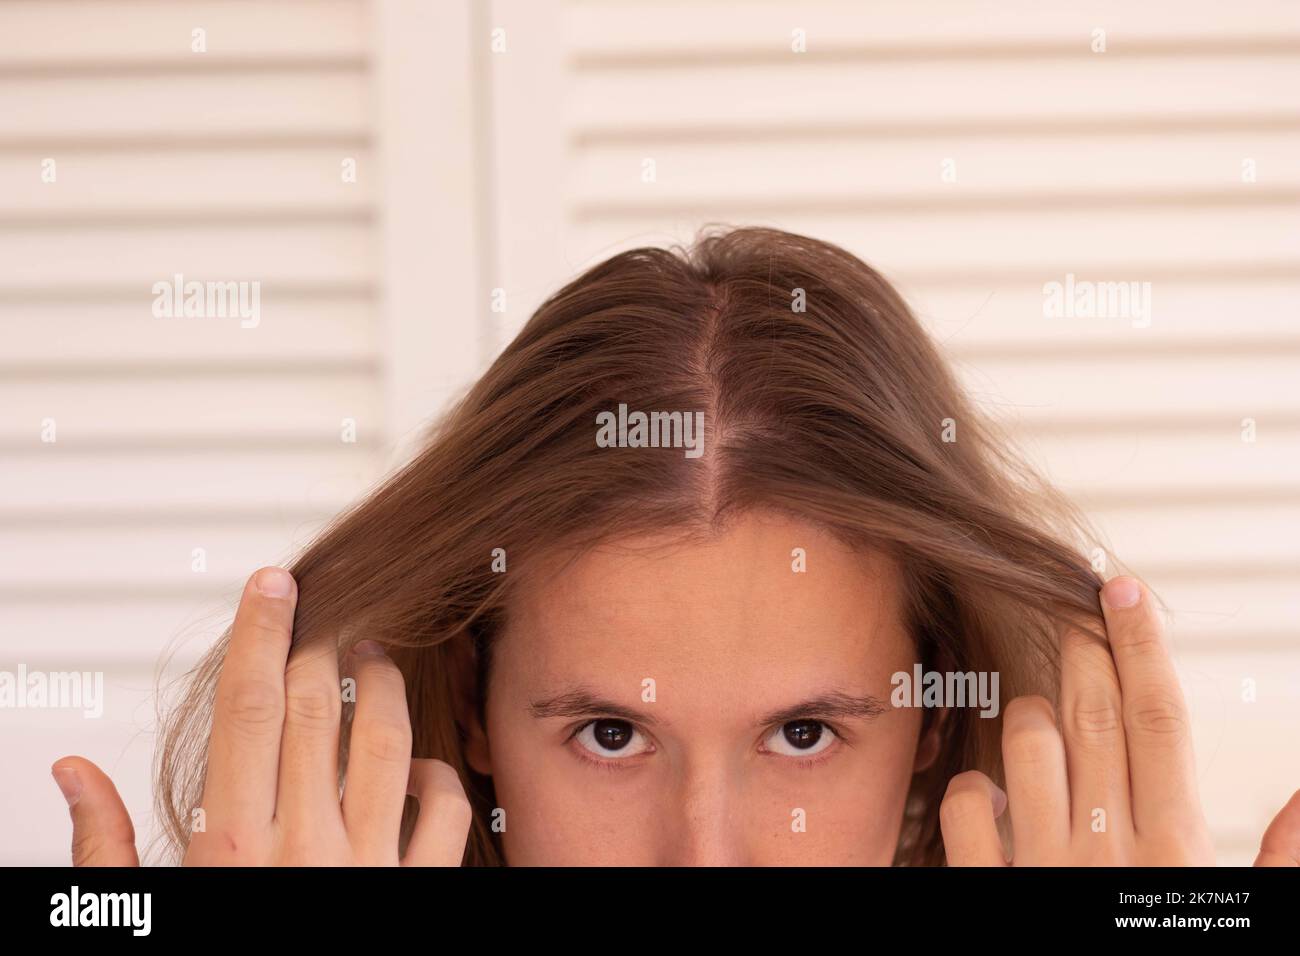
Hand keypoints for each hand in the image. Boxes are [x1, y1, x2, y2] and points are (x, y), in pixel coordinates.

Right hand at [51, 567, 472, 865]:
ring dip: (386, 690)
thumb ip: (105, 847)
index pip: (248, 709)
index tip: (275, 583)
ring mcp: (368, 869)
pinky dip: (437, 775)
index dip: (262, 634)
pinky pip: (443, 813)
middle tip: (324, 616)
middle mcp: (304, 849)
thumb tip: (72, 772)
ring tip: (378, 660)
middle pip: (317, 711)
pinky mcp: (419, 892)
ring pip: (388, 746)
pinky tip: (420, 762)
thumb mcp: (142, 919)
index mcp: (230, 848)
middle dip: (323, 647)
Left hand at [940, 575, 1299, 865]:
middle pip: (1094, 715)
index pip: (1160, 720)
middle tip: (1080, 604)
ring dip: (1032, 718)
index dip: (1141, 644)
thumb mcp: (1237, 922)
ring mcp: (1040, 866)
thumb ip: (1280, 864)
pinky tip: (995, 797)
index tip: (1122, 585)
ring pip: (1025, 743)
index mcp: (1173, 851)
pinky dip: (975, 788)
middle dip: (1086, 648)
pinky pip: (966, 806)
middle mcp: (1105, 849)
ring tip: (1046, 723)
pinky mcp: (988, 888)